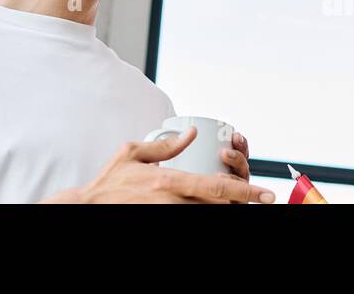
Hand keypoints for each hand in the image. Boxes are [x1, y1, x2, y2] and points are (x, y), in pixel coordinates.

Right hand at [40, 127, 274, 203]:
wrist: (89, 205)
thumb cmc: (111, 180)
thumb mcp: (134, 153)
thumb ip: (166, 145)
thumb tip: (192, 134)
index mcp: (169, 181)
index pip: (216, 186)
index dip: (245, 191)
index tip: (265, 194)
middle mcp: (173, 201)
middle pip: (218, 204)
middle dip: (244, 202)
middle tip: (264, 199)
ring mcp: (168, 213)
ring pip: (208, 213)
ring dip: (227, 207)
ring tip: (244, 202)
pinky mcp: (163, 218)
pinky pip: (192, 217)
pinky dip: (209, 211)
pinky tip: (219, 205)